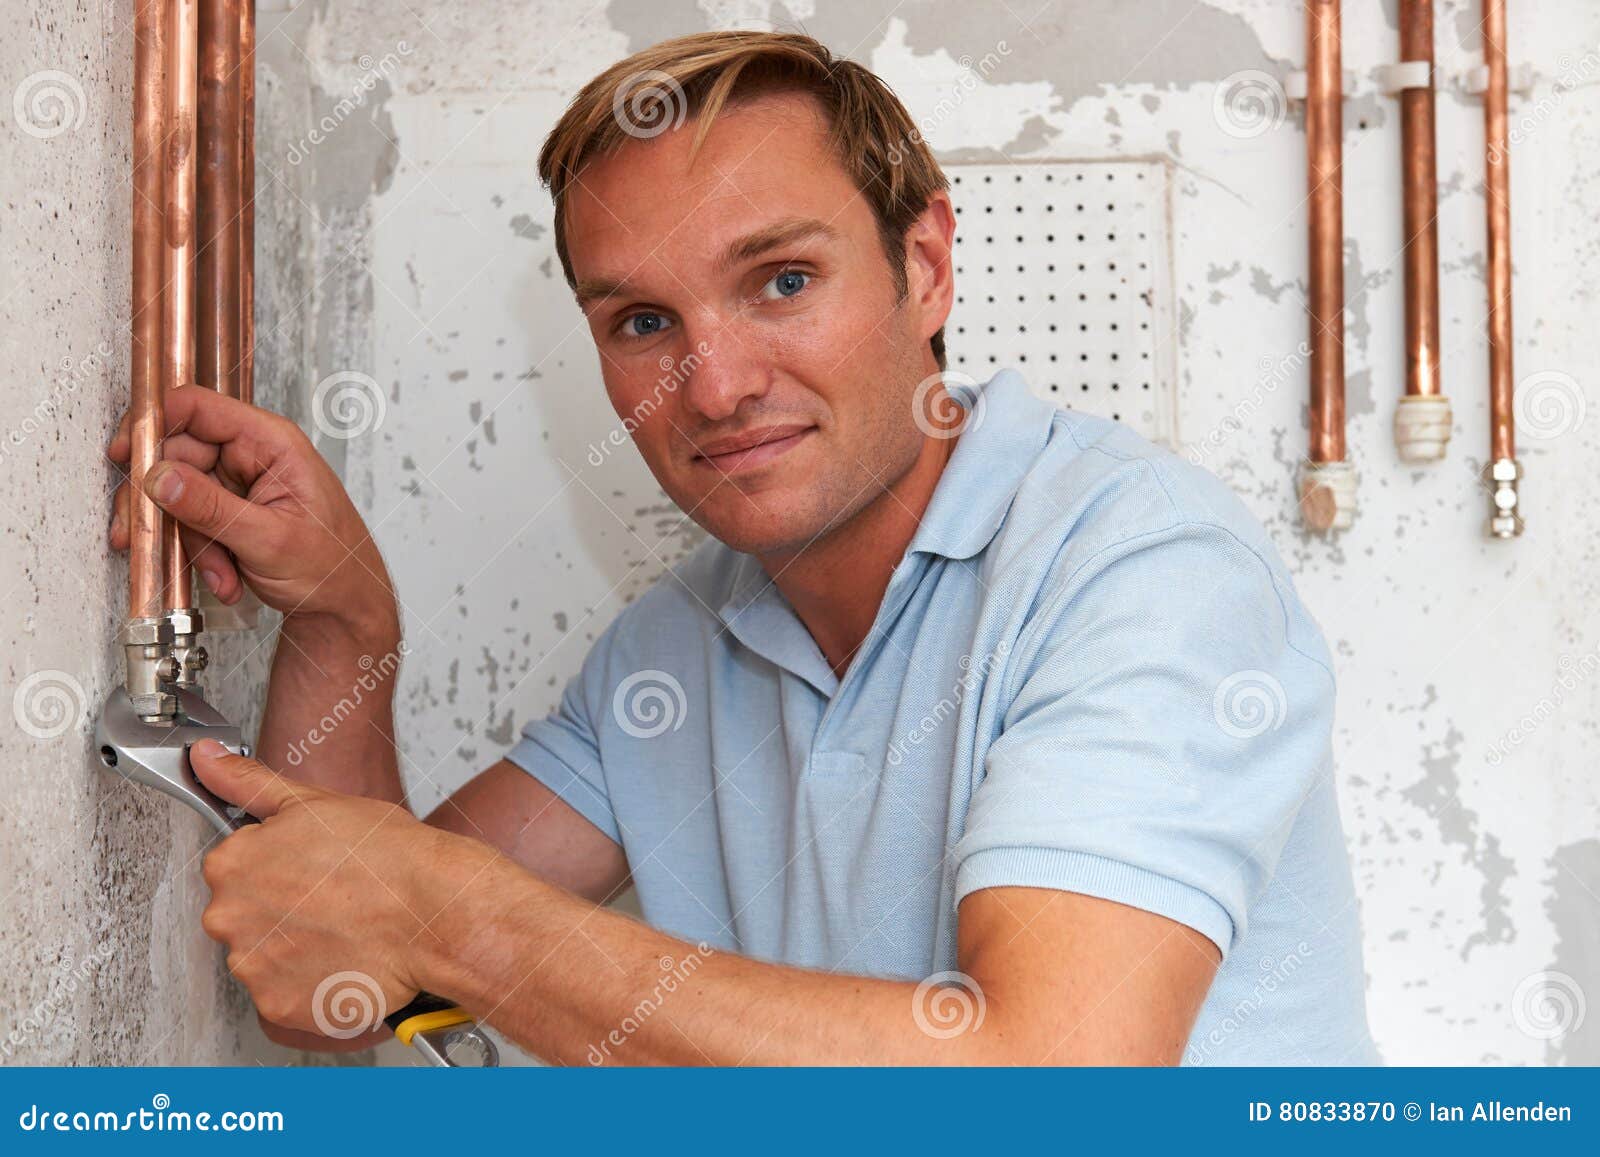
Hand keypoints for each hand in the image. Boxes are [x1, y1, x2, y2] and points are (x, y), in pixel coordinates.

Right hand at [107, 386, 396, 636]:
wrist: (346, 606)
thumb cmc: (333, 567)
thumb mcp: (269, 539)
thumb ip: (210, 508)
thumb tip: (159, 477)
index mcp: (271, 442)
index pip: (198, 407)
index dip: (154, 424)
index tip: (126, 456)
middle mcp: (253, 454)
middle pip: (176, 455)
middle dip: (164, 506)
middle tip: (146, 537)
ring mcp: (239, 483)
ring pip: (177, 494)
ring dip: (188, 541)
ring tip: (219, 572)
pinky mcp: (230, 509)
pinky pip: (191, 521)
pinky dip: (201, 553)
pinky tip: (226, 577)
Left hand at [190, 739, 477, 1038]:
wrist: (434, 913)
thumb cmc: (387, 858)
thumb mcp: (314, 802)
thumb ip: (248, 783)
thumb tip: (206, 758)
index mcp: (231, 865)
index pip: (234, 870)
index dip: (276, 869)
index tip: (309, 871)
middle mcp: (229, 919)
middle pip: (245, 917)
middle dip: (281, 912)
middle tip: (332, 901)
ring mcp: (254, 966)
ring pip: (266, 958)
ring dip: (296, 950)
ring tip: (344, 931)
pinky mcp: (280, 1007)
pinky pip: (287, 997)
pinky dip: (312, 985)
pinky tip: (346, 959)